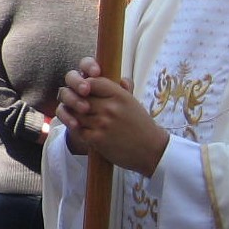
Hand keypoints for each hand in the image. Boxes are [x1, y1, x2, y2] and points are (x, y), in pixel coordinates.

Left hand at [54, 57, 166, 173]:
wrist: (151, 150)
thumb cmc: (141, 125)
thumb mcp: (134, 103)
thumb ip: (123, 89)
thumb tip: (118, 78)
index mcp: (120, 96)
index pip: (93, 82)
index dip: (86, 85)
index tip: (86, 91)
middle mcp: (110, 108)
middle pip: (81, 97)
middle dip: (78, 101)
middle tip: (81, 106)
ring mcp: (102, 123)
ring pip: (76, 114)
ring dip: (76, 116)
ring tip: (82, 118)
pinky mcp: (96, 139)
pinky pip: (77, 129)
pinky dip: (78, 129)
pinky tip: (84, 130)